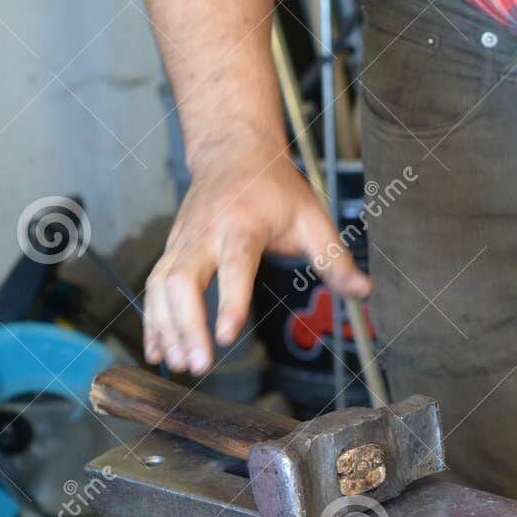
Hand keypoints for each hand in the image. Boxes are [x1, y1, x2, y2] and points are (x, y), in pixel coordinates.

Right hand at [143, 149, 370, 374]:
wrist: (232, 151)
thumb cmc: (275, 187)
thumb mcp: (312, 216)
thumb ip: (335, 258)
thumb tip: (364, 292)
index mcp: (243, 224)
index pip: (234, 265)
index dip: (229, 301)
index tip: (226, 337)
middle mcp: (205, 233)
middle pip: (182, 280)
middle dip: (186, 325)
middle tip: (199, 365)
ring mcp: (182, 241)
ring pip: (160, 286)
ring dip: (165, 328)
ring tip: (177, 366)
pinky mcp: (170, 249)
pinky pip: (152, 287)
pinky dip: (152, 321)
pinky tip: (157, 352)